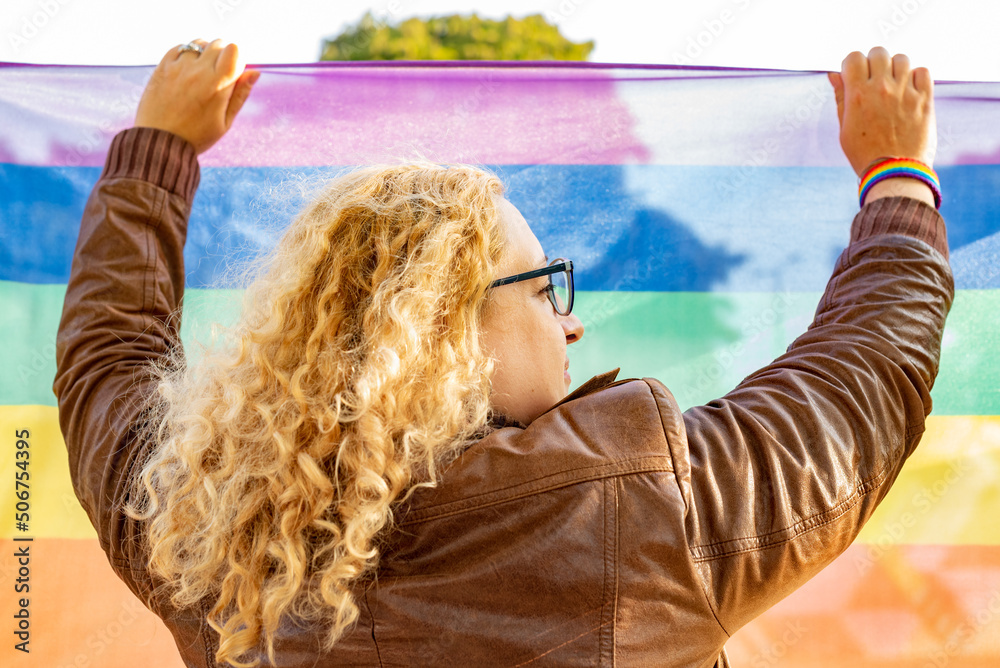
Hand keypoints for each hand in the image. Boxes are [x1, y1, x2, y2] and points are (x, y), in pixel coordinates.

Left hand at [134, 39, 259, 154]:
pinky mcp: (163, 67)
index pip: (234, 50)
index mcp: (218, 85)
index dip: (237, 59)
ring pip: (198, 43)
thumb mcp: (225, 121)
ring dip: (204, 52)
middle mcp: (198, 71)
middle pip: (218, 44)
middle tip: (218, 74)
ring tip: (202, 72)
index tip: (233, 73)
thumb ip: (240, 95)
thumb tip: (255, 72)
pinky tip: (187, 69)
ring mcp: (178, 67)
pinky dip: (187, 53)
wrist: (160, 142)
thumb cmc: (197, 136)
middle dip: (223, 54)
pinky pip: (179, 47)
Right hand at [828, 47, 935, 176]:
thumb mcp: (844, 127)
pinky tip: (910, 90)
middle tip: (875, 78)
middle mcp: (882, 89)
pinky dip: (916, 76)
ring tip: (894, 84)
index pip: (854, 57)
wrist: (893, 173)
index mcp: (858, 95)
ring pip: (902, 59)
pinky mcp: (924, 100)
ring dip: (896, 68)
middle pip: (878, 52)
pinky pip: (923, 71)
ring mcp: (905, 93)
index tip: (856, 75)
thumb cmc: (864, 153)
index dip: (853, 64)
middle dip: (874, 62)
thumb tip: (834, 74)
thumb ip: (841, 97)